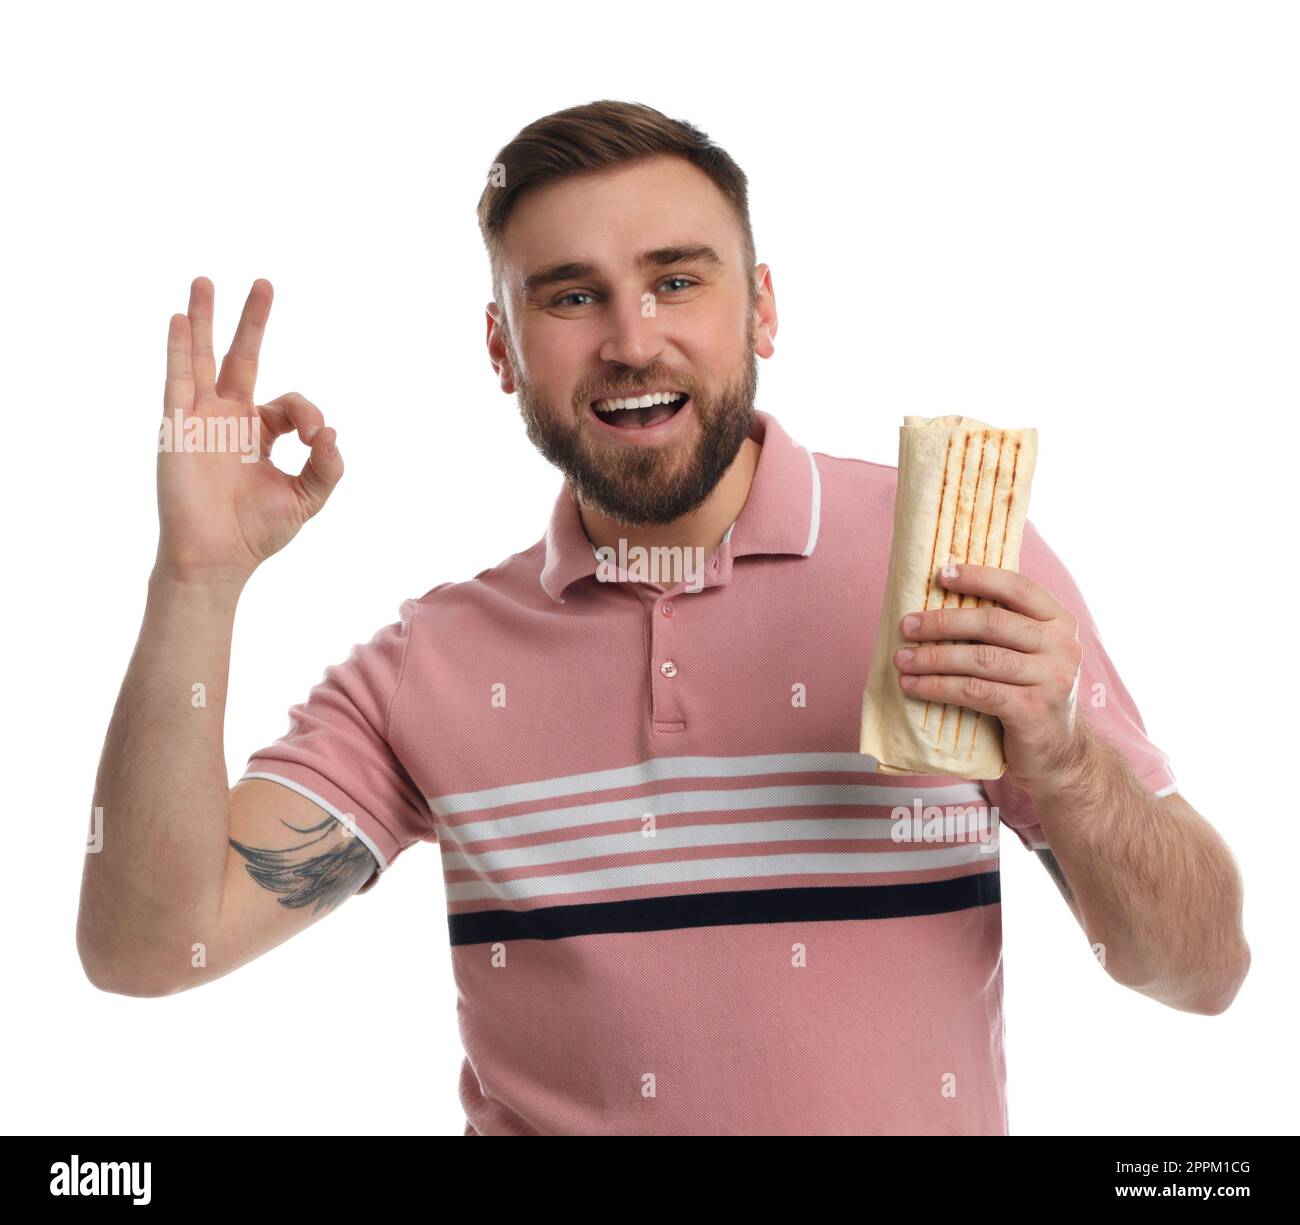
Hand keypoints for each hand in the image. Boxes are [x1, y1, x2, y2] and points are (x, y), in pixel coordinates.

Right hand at [155, 277, 343, 584]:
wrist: (216, 558)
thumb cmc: (256, 532)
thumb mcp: (306, 498)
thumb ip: (327, 467)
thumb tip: (333, 434)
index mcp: (260, 433)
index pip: (291, 405)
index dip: (310, 416)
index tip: (318, 439)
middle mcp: (230, 418)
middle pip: (243, 358)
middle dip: (253, 322)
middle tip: (264, 283)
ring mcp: (202, 419)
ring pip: (203, 359)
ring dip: (206, 320)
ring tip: (204, 281)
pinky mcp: (178, 427)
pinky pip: (178, 381)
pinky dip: (180, 350)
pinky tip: (181, 319)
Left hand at [892, 562, 1084, 796]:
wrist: (1060, 756)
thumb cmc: (1030, 698)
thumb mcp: (1028, 657)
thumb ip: (1003, 631)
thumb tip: (939, 603)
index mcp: (1060, 623)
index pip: (1018, 588)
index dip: (978, 577)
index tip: (940, 575)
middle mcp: (1063, 647)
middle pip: (993, 623)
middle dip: (942, 621)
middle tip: (906, 626)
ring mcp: (1052, 680)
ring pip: (980, 659)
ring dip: (933, 657)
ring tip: (901, 659)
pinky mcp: (1033, 711)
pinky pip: (976, 692)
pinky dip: (939, 687)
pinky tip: (914, 687)